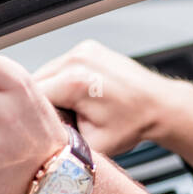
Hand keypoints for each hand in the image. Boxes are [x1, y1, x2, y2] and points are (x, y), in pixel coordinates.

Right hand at [32, 39, 192, 155]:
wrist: (160, 106)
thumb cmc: (133, 124)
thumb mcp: (94, 145)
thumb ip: (62, 142)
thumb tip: (42, 141)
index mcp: (75, 81)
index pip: (32, 98)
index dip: (34, 117)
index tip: (44, 129)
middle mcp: (77, 59)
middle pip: (36, 82)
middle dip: (43, 104)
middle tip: (63, 120)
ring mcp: (83, 50)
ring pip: (47, 73)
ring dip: (53, 91)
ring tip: (75, 107)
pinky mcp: (88, 48)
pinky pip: (61, 66)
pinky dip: (64, 81)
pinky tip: (82, 95)